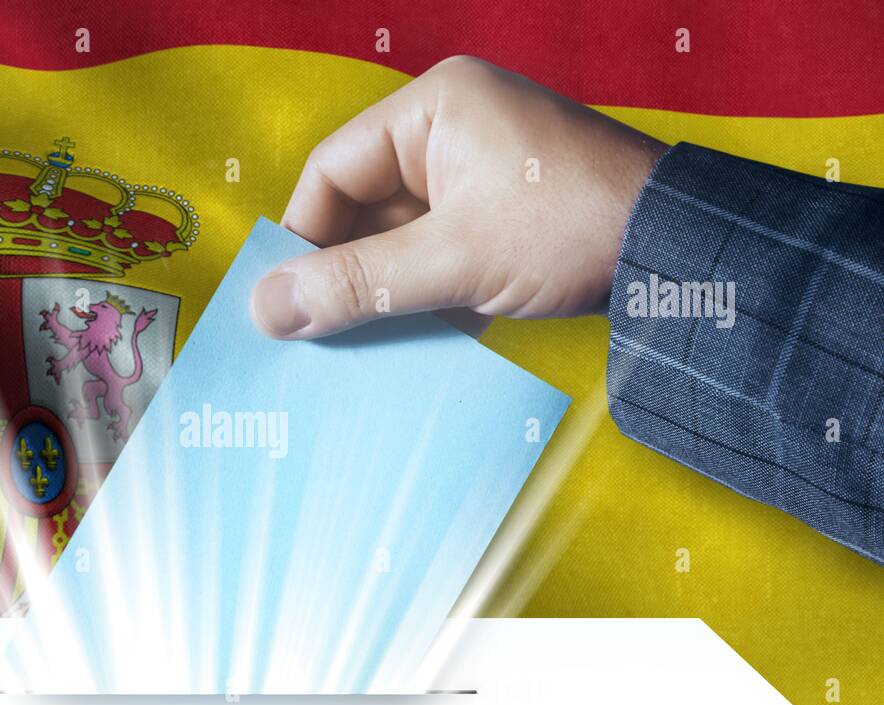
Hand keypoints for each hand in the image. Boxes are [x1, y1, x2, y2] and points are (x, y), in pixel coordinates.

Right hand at [251, 56, 666, 338]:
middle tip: (315, 334)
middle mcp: (453, 131)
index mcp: (434, 110)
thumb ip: (357, 284)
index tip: (283, 300)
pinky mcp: (506, 216)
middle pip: (364, 207)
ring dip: (385, 292)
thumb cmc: (570, 229)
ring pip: (401, 239)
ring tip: (362, 347)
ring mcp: (482, 174)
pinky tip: (415, 341)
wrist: (684, 252)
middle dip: (345, 273)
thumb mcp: (452, 260)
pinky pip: (440, 254)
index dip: (301, 237)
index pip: (333, 170)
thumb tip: (267, 310)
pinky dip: (425, 295)